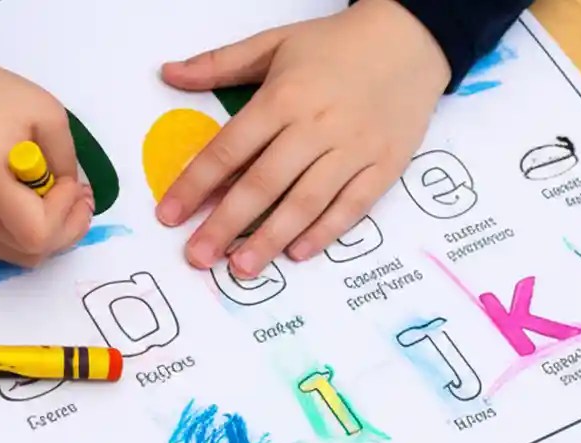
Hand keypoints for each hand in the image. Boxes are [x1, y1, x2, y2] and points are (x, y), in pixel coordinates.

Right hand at [0, 16, 93, 266]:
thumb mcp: (43, 110)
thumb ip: (66, 158)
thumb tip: (69, 194)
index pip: (37, 233)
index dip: (65, 214)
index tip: (70, 181)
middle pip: (29, 254)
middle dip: (63, 230)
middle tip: (74, 197)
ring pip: (13, 255)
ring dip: (40, 233)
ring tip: (47, 196)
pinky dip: (14, 229)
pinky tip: (16, 197)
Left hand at [156, 0, 449, 275]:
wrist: (412, 36)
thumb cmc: (335, 44)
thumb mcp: (273, 43)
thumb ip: (219, 63)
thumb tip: (167, 74)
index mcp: (283, 97)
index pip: (229, 149)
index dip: (195, 185)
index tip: (169, 217)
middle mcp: (316, 126)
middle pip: (263, 184)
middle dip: (225, 224)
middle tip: (198, 257)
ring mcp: (354, 147)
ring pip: (306, 201)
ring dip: (271, 238)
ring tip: (241, 268)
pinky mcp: (386, 164)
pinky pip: (353, 205)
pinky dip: (325, 231)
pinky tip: (297, 252)